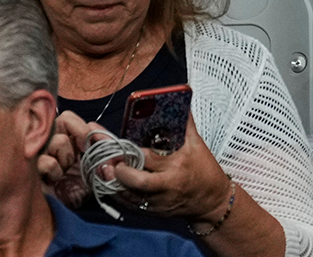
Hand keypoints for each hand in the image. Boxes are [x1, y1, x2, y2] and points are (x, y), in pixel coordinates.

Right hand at [38, 111, 94, 208]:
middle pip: (59, 124)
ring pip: (56, 141)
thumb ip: (103, 141)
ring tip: (65, 171)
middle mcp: (51, 143)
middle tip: (74, 160)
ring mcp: (40, 156)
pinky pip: (46, 161)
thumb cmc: (88, 182)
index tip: (86, 146)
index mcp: (67, 137)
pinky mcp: (32, 172)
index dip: (79, 127)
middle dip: (73, 143)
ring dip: (66, 157)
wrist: (79, 210)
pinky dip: (56, 170)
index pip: (67, 117)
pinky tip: (56, 179)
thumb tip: (94, 127)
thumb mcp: (103, 159)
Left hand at [104, 116, 232, 221]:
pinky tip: (108, 181)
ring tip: (99, 168)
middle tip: (103, 157)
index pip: (147, 157)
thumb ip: (185, 125)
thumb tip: (180, 102)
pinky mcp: (151, 211)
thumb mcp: (198, 146)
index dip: (127, 150)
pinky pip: (128, 203)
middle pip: (134, 179)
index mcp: (176, 165)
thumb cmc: (205, 172)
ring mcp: (157, 201)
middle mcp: (165, 185)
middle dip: (115, 168)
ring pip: (127, 194)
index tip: (112, 141)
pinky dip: (116, 192)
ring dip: (110, 182)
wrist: (212, 202)